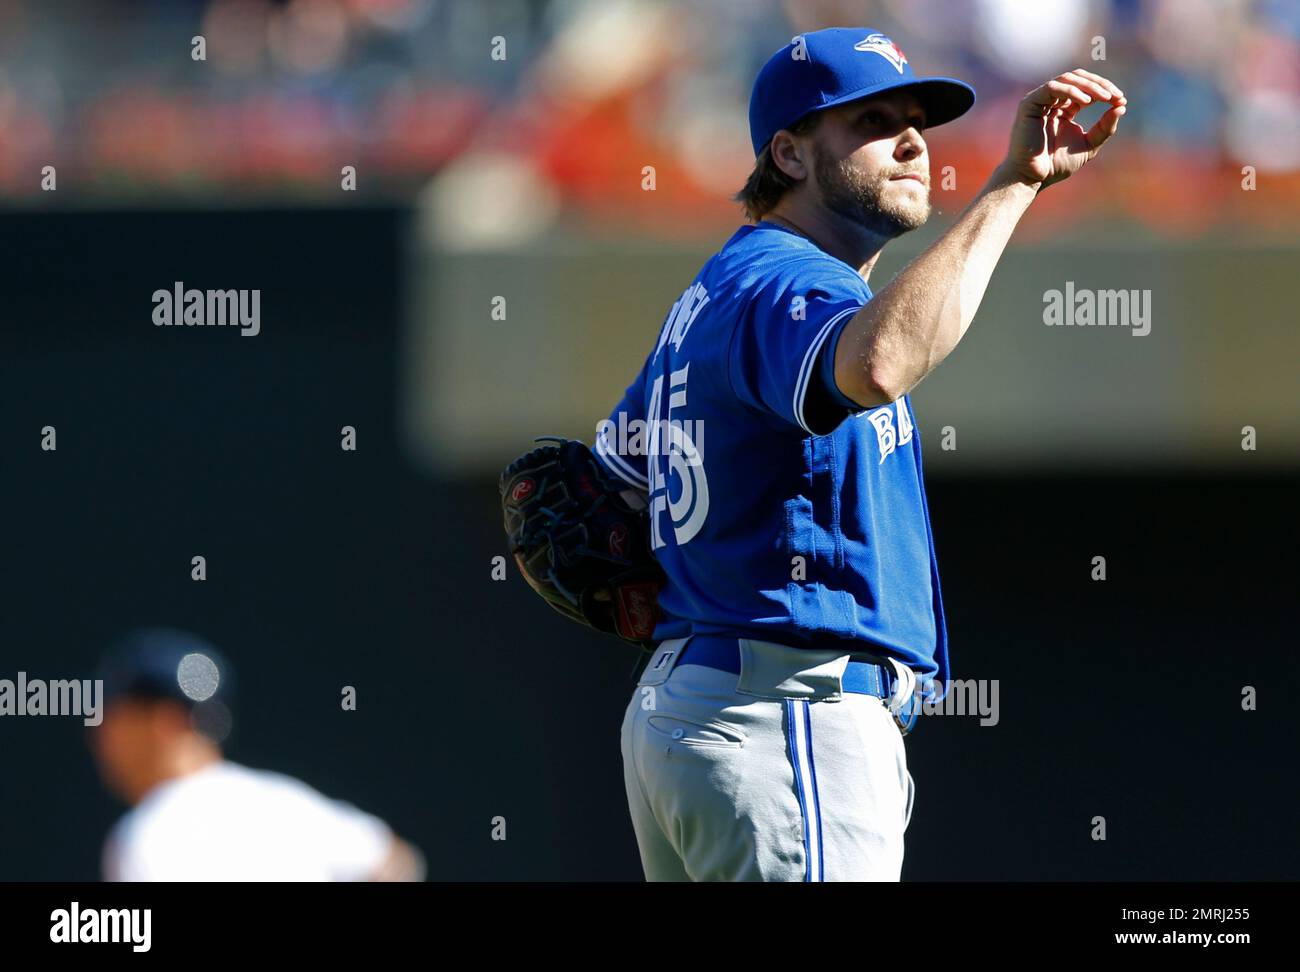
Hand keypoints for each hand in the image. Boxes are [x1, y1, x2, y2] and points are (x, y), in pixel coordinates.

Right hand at [998, 69, 1126, 191]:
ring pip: (1067, 79)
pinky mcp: (1029, 103)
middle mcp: (1051, 102)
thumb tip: (1122, 107)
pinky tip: (1086, 101)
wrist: (1033, 178)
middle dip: (1100, 84)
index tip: (1121, 100)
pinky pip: (1053, 88)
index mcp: (1063, 109)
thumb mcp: (1089, 145)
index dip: (1105, 90)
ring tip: (1104, 97)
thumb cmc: (1056, 165)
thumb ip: (1104, 128)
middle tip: (1115, 96)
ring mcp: (1039, 101)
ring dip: (1089, 85)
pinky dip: (1071, 91)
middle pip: (1078, 79)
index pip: (1086, 88)